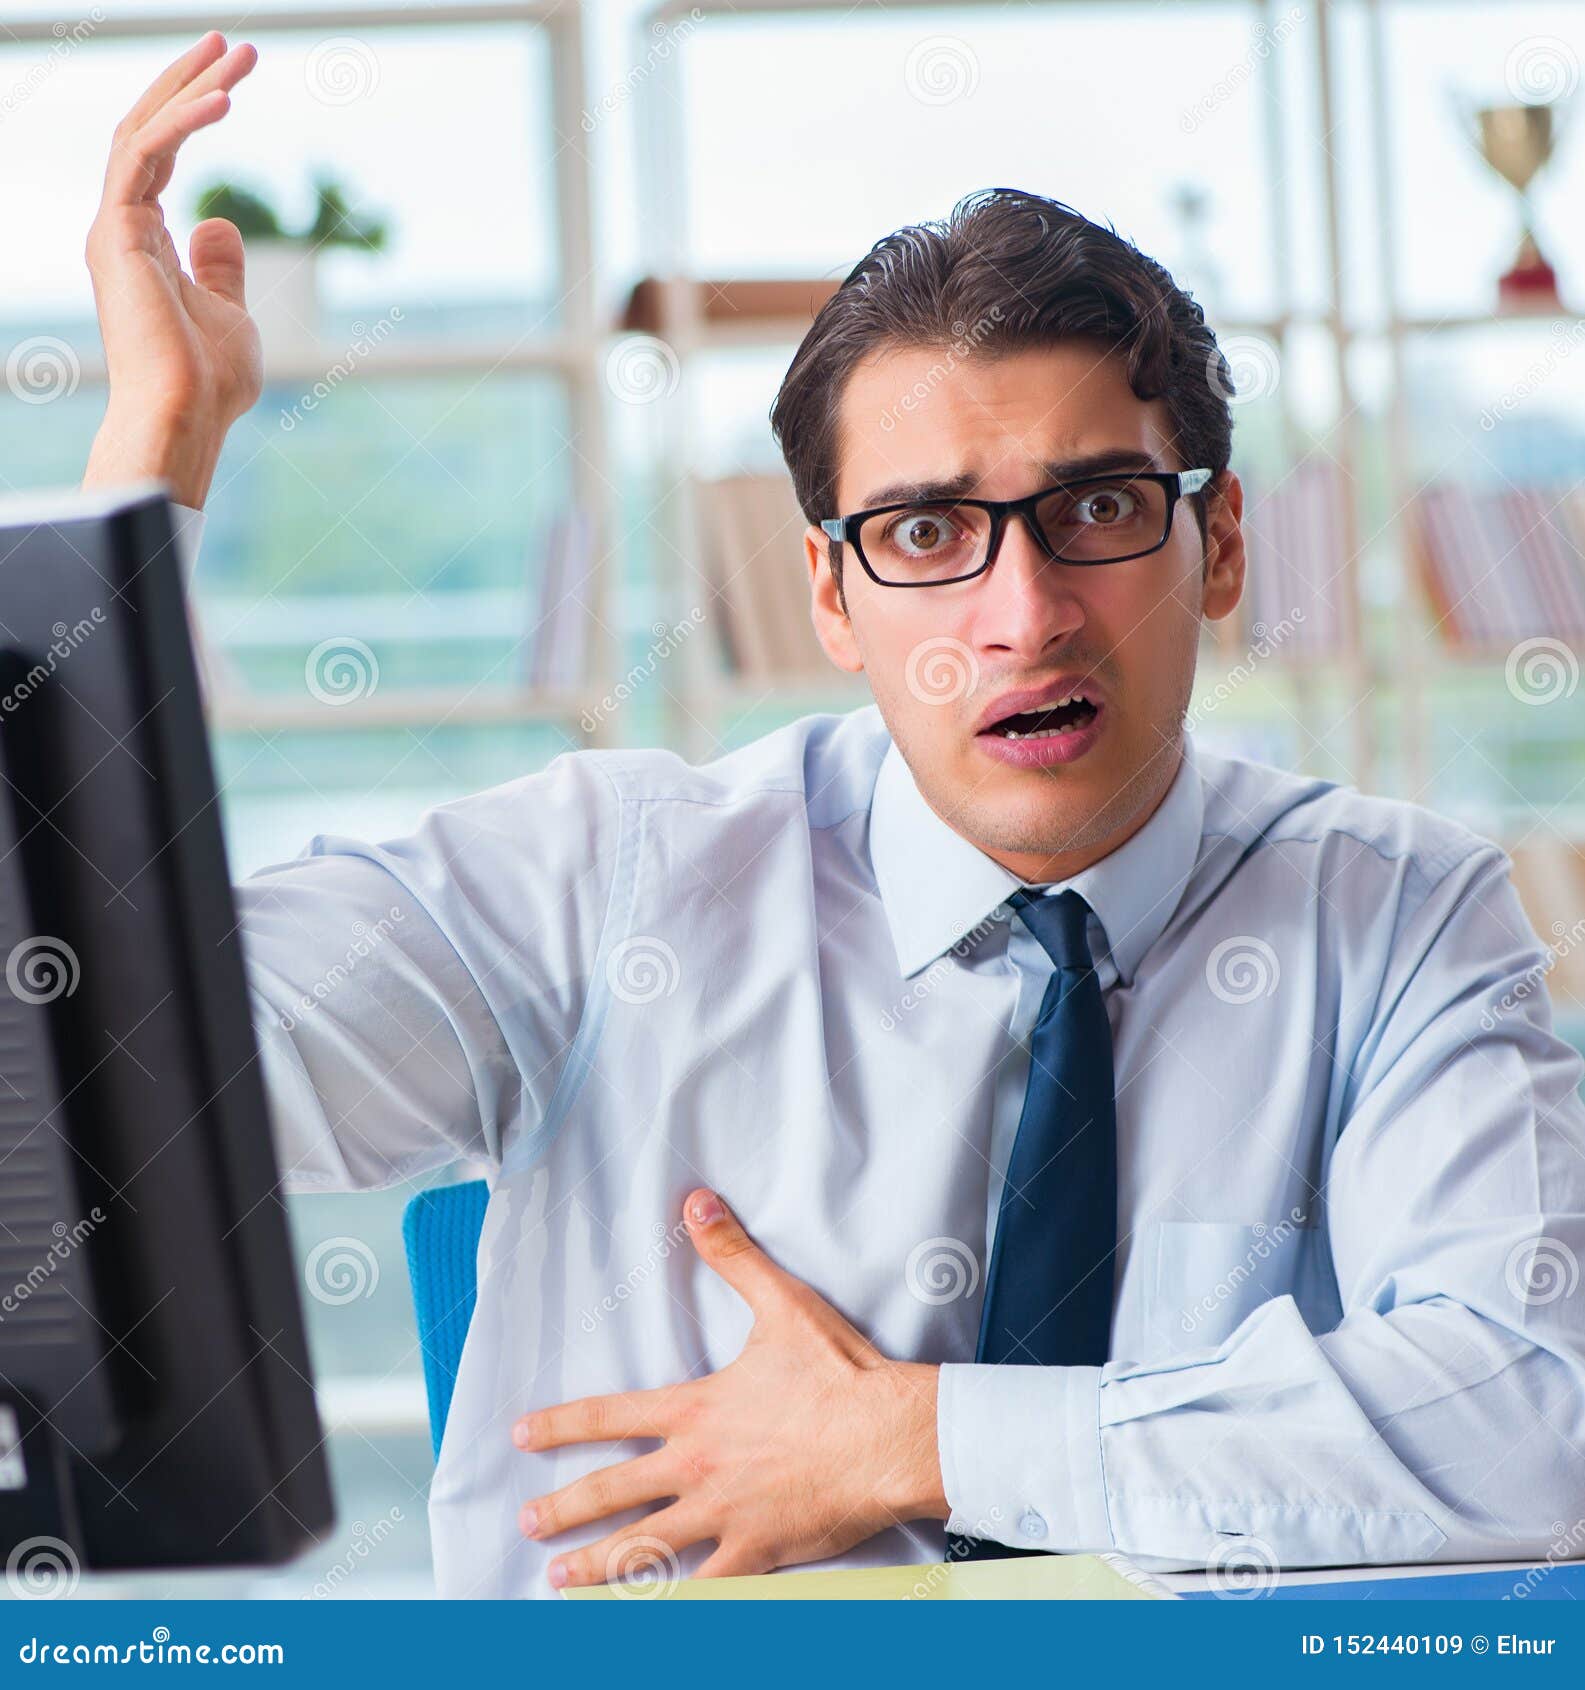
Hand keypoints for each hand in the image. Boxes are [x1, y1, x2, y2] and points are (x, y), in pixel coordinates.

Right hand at [82, 32, 260, 508]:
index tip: (231, 75)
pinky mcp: (117, 232)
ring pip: (143, 132)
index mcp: (140, 240)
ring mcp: (113, 228)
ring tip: (236, 53)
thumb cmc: (207, 380)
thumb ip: (221, 266)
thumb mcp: (229, 312)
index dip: (192, 108)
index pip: (160, 154)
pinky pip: (147, 155)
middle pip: (147, 129)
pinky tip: (223, 100)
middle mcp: (118, 226)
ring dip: (190, 87)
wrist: (183, 415)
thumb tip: (220, 222)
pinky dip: (183, 122)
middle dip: (189, 80)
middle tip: (235, 44)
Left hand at [512, 1189, 948, 1588]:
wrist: (889, 1436)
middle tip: (526, 1522)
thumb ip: (733, 1255)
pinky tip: (644, 1616)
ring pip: (643, 1548)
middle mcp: (696, 1466)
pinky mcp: (756, 1552)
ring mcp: (722, 1515)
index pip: (609, 1417)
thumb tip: (696, 1202)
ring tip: (559, 1580)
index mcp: (696, 1410)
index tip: (522, 1435)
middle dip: (562, 1510)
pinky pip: (704, 1587)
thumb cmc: (840, 1372)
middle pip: (611, 1492)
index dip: (560, 1425)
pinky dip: (672, 1603)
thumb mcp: (783, 1303)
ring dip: (595, 1566)